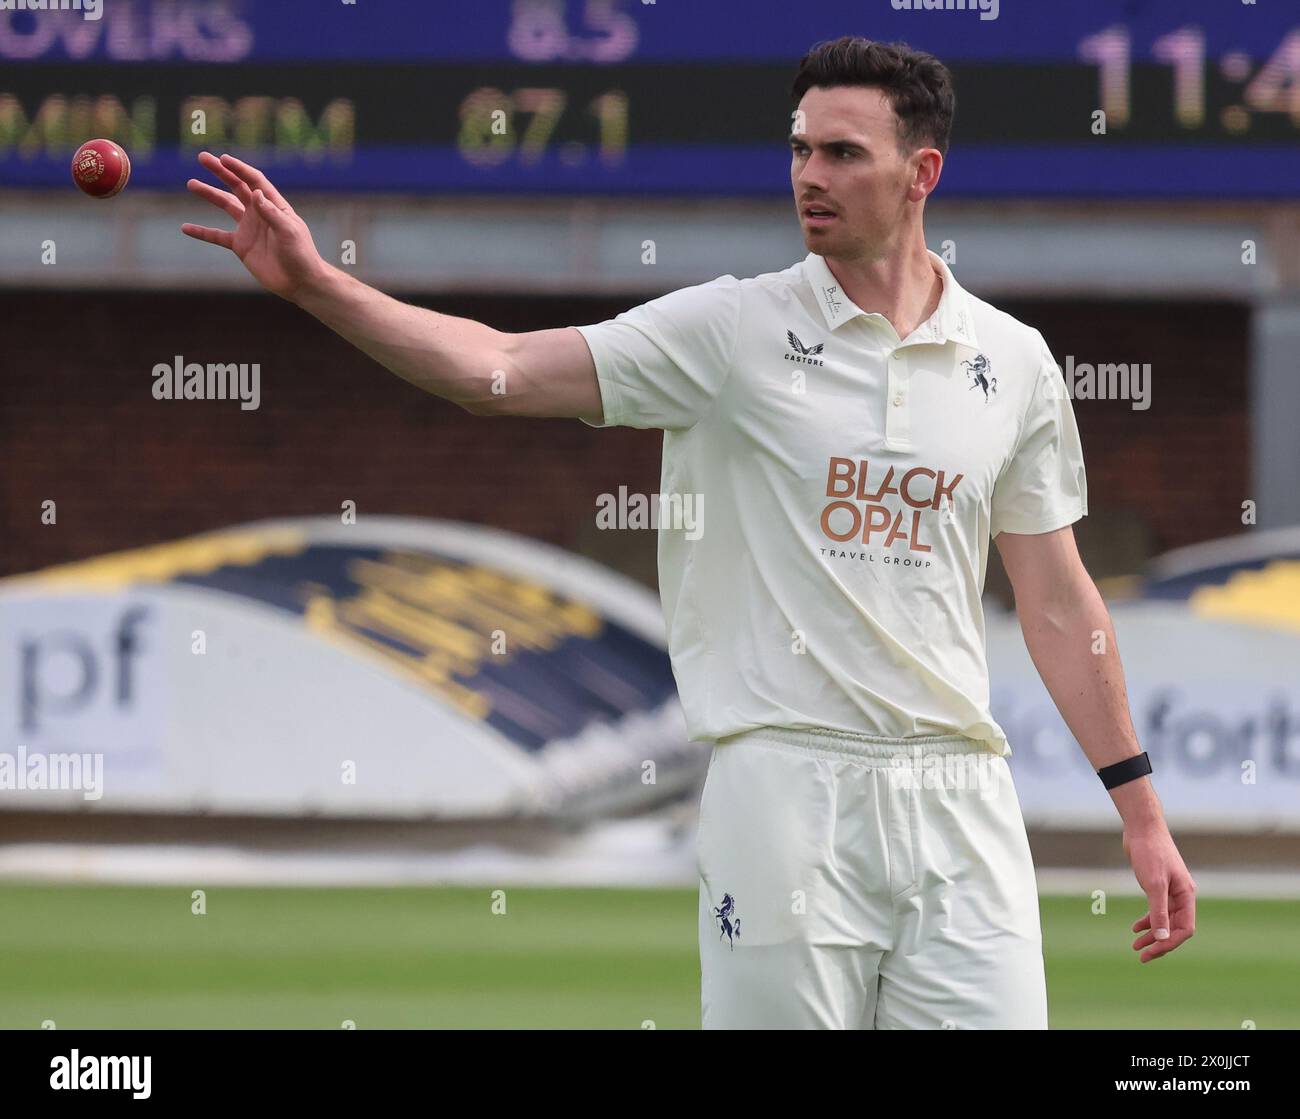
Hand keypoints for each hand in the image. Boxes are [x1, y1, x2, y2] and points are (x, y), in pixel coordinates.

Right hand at [181, 152, 327, 300]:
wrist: (300, 282)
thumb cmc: (301, 255)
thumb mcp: (289, 232)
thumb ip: (271, 213)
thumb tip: (255, 193)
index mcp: (275, 205)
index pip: (254, 181)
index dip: (239, 169)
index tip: (223, 159)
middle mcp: (260, 213)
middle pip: (237, 187)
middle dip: (221, 172)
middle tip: (203, 158)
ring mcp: (249, 228)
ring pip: (225, 205)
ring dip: (209, 194)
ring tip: (191, 183)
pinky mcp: (241, 246)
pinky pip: (217, 236)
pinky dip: (202, 232)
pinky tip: (185, 228)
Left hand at [1122, 824, 1195, 961]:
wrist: (1141, 828)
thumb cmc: (1150, 852)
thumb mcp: (1153, 884)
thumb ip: (1158, 912)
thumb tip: (1162, 939)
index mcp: (1186, 895)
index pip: (1185, 928)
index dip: (1169, 943)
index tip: (1151, 952)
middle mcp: (1182, 894)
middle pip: (1175, 928)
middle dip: (1159, 943)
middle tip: (1141, 955)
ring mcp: (1170, 890)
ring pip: (1165, 920)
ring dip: (1151, 934)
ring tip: (1135, 946)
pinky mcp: (1157, 885)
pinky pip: (1156, 910)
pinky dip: (1147, 920)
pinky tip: (1135, 928)